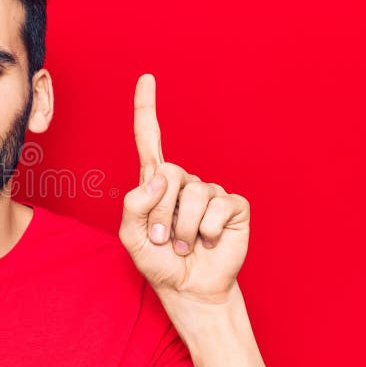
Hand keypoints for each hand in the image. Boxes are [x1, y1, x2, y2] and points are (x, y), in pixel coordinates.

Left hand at [118, 74, 249, 304]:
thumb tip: (158, 178)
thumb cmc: (158, 261)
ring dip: (181, 229)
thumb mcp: (132, 236)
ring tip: (183, 244)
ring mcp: (210, 192)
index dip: (146, 110)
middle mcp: (183, 182)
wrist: (188, 288)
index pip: (149, 140)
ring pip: (193, 195)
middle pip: (168, 174)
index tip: (146, 78)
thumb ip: (134, 206)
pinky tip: (208, 242)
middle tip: (162, 239)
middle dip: (159, 213)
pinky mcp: (233, 206)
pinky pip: (218, 208)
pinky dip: (207, 232)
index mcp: (155, 183)